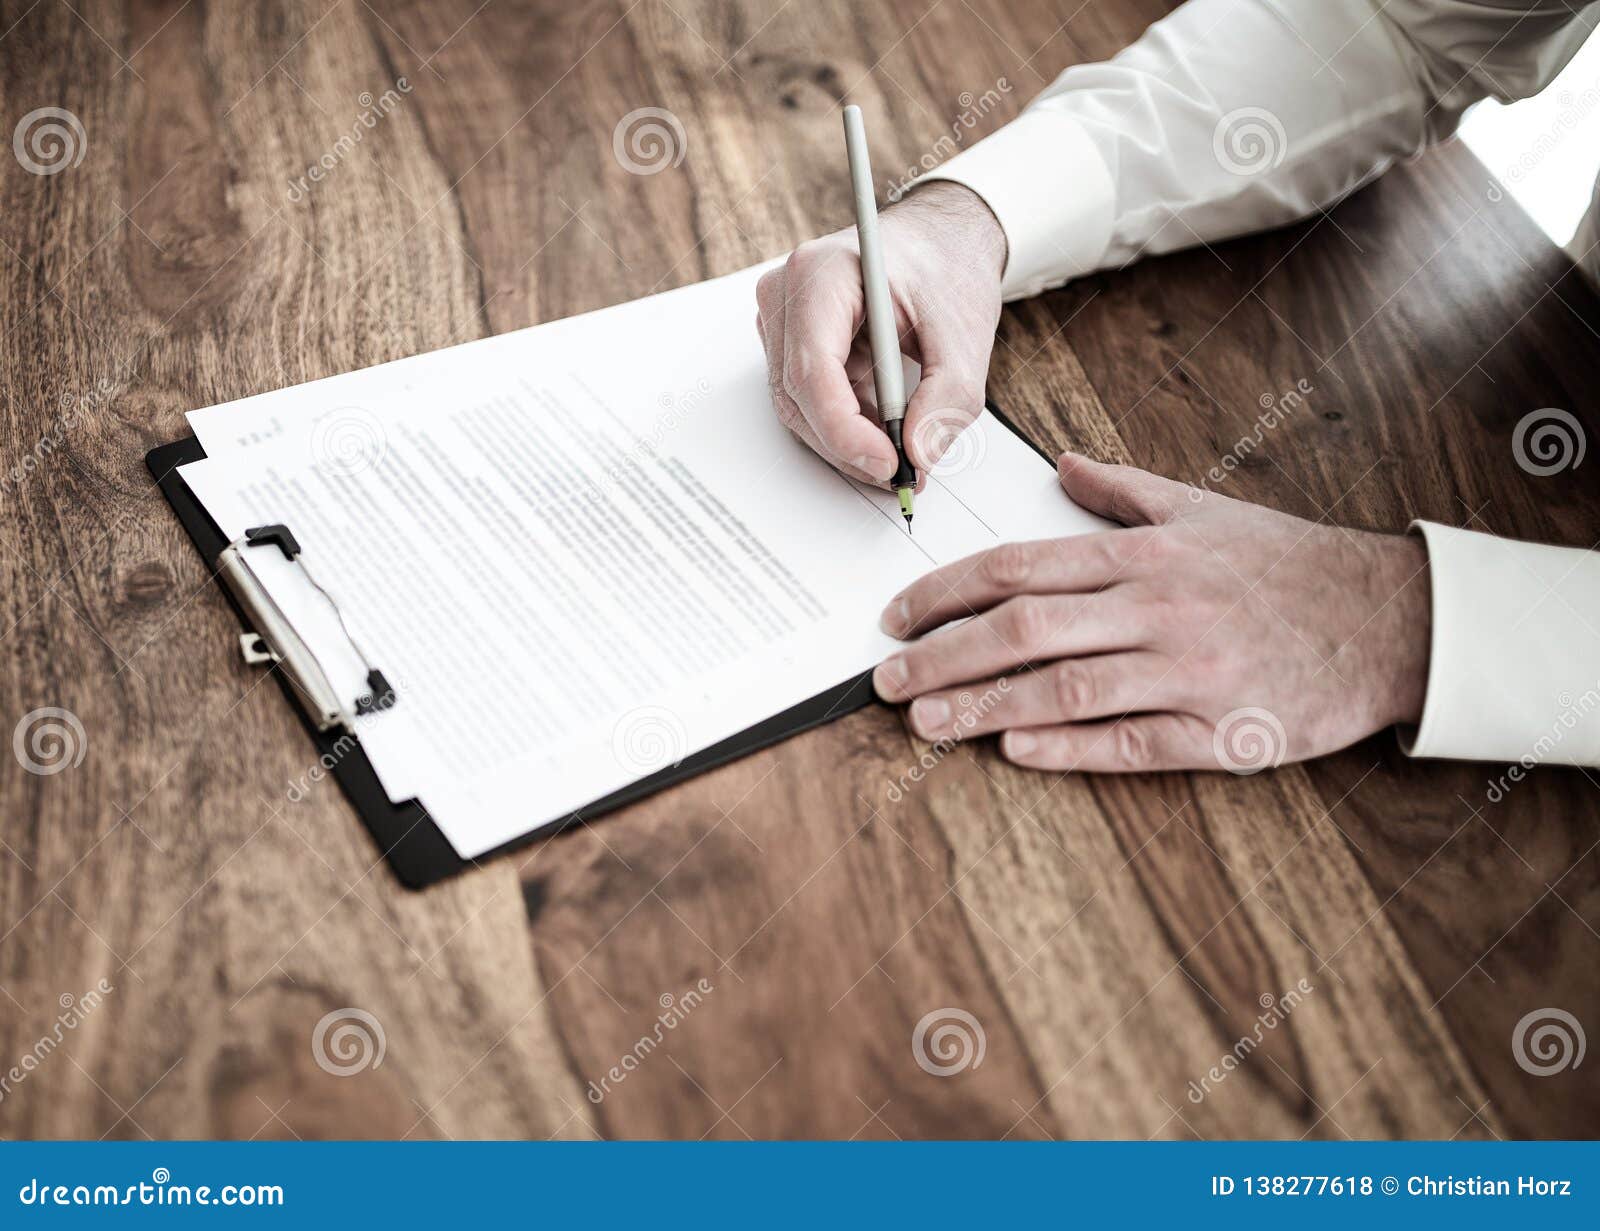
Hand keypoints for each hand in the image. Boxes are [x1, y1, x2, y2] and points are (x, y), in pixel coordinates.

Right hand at [755, 182, 1005, 485]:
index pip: (812, 371)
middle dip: (850, 445)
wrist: (940, 241)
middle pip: (799, 397)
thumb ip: (947, 399)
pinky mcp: (793, 343)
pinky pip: (809, 400)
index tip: (888, 462)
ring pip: (800, 407)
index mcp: (820, 275)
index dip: (845, 429)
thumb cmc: (945, 266)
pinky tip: (885, 432)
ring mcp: (783, 320)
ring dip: (849, 441)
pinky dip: (848, 425)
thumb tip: (919, 456)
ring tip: (903, 454)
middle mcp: (787, 295)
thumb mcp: (965, 334)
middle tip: (903, 473)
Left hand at [872, 453, 1432, 771]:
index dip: (946, 591)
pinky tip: (1015, 753)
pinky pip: (1129, 744)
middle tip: (886, 679)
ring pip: (1063, 690)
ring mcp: (1184, 673)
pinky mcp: (1217, 731)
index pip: (1018, 568)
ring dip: (983, 707)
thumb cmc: (1285, 565)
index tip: (897, 614)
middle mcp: (1154, 609)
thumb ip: (1123, 490)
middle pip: (1023, 630)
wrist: (1387, 619)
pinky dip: (1068, 751)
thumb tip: (1060, 464)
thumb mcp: (1203, 508)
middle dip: (942, 655)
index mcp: (1141, 554)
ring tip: (925, 723)